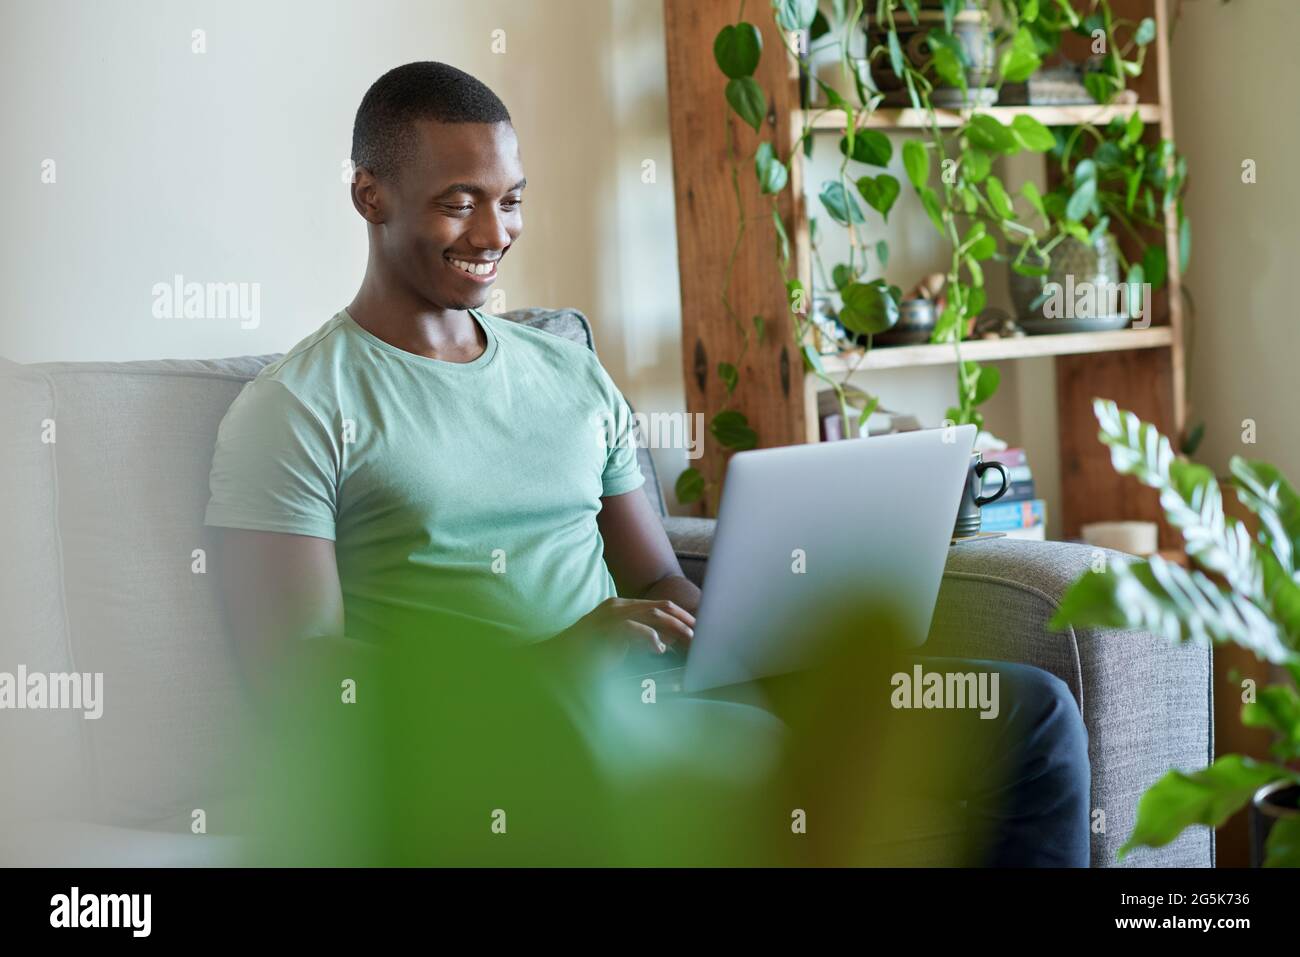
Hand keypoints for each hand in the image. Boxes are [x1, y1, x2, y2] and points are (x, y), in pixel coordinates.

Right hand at [554, 597, 694, 669]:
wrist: (556, 662)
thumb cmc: (587, 656)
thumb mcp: (621, 644)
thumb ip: (643, 639)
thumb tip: (670, 640)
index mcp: (622, 607)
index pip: (660, 606)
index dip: (682, 616)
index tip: (698, 629)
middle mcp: (617, 607)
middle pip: (661, 607)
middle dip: (684, 620)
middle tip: (700, 635)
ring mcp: (610, 616)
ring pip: (652, 614)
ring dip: (675, 627)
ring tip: (689, 641)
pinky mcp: (604, 630)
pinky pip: (632, 629)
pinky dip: (650, 638)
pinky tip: (658, 649)